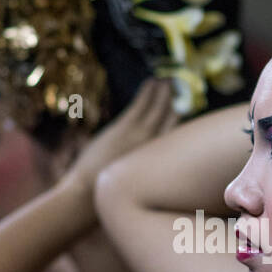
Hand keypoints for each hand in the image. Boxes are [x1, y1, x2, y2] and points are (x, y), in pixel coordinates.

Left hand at [62, 78, 177, 194]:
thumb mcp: (130, 179)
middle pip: (172, 118)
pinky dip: (149, 91)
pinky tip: (152, 81)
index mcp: (158, 161)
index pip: (176, 135)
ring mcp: (141, 135)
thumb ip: (140, 167)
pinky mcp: (126, 127)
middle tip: (179, 86)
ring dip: (164, 91)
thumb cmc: (108, 189)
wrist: (90, 192)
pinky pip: (142, 104)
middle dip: (176, 101)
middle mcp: (156, 147)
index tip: (182, 107)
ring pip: (159, 108)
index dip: (179, 118)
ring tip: (168, 80)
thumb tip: (140, 162)